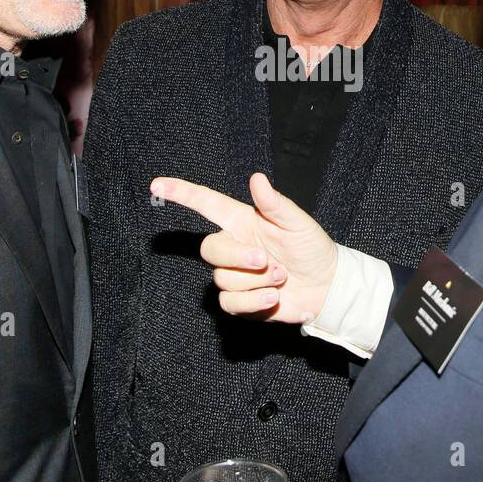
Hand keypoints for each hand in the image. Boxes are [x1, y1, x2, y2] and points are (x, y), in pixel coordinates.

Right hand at [149, 172, 337, 323]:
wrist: (326, 287)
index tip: (157, 185)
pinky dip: (254, 301)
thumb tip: (256, 179)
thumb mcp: (298, 223)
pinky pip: (230, 303)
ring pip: (223, 279)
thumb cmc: (312, 248)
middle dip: (238, 257)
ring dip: (256, 281)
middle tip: (267, 261)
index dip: (181, 193)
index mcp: (243, 221)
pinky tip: (274, 297)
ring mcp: (234, 274)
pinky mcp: (239, 300)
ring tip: (280, 277)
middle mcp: (234, 246)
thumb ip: (275, 203)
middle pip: (209, 249)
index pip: (205, 204)